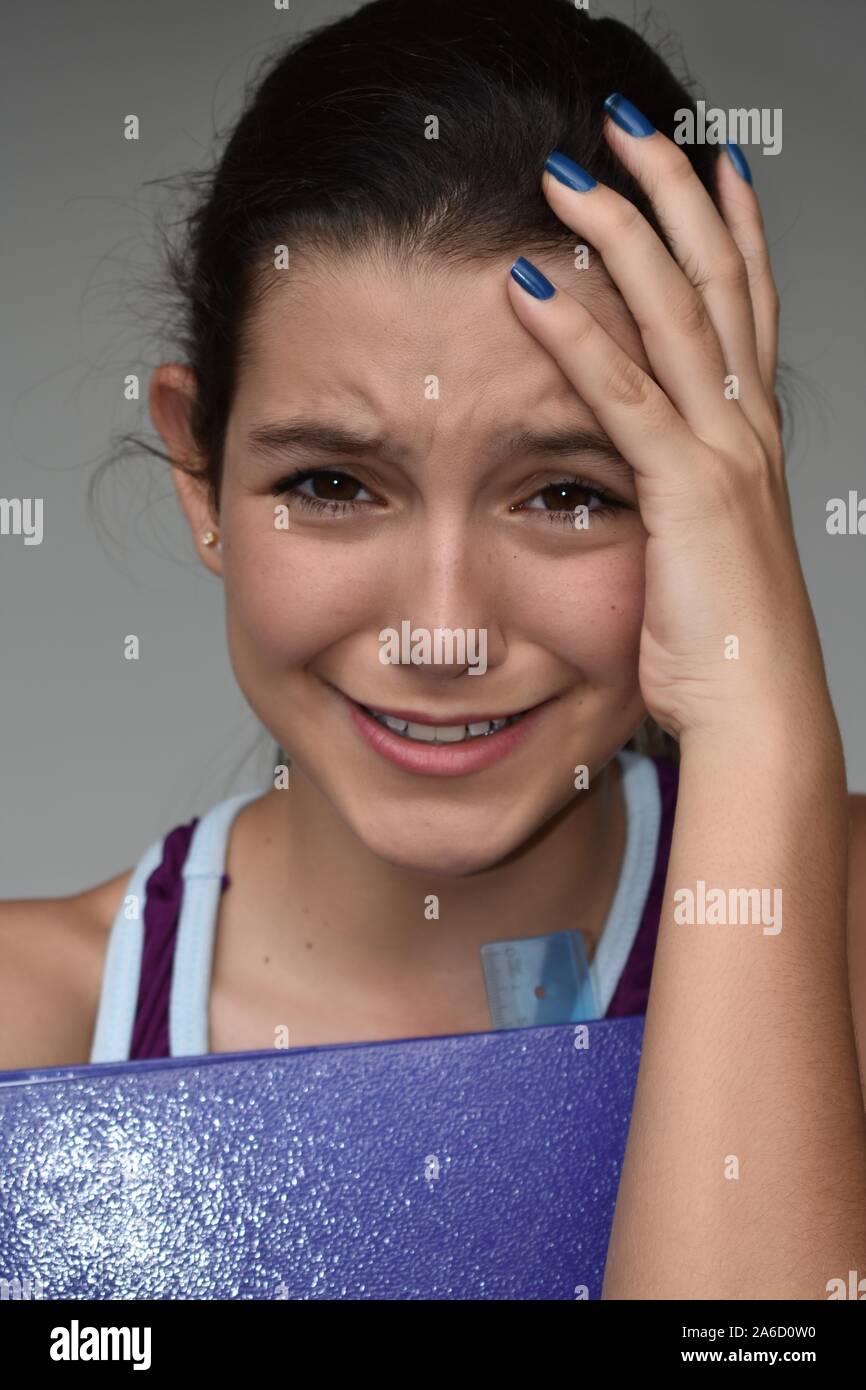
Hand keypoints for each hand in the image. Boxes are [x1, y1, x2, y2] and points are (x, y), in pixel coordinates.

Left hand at [507, 108, 830, 741]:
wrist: (759, 710)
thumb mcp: (700, 555)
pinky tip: (528, 285)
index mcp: (749, 442)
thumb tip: (639, 490)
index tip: (704, 169)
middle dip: (675, 194)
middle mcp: (747, 429)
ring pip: (677, 313)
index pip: (745, 308)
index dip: (728, 231)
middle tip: (632, 127)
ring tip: (572, 170)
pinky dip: (575, 335)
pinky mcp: (687, 491)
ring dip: (624, 231)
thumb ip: (675, 504)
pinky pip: (624, 394)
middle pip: (717, 281)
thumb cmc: (726, 652)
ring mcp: (723, 453)